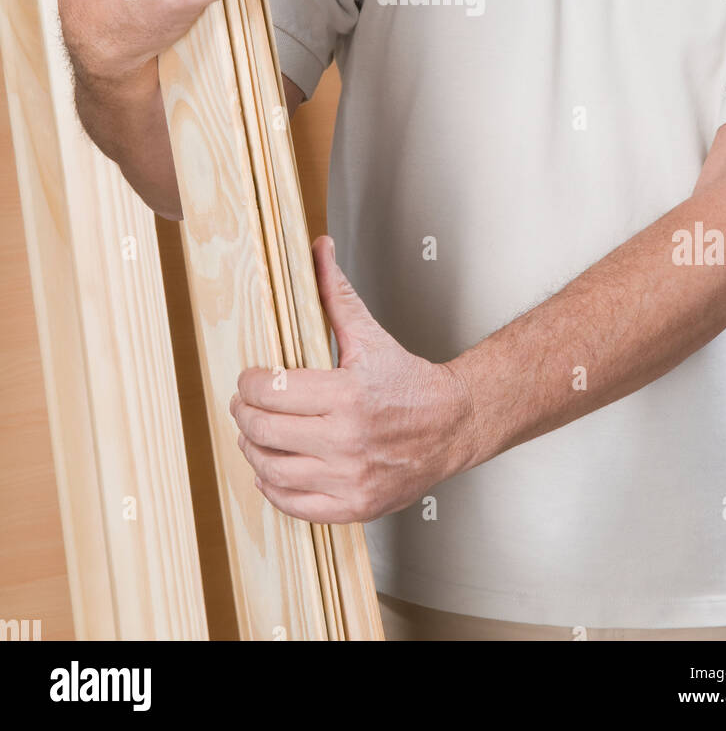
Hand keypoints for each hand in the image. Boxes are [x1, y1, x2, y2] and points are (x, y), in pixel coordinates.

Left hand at [230, 236, 477, 523]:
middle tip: (244, 404)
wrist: (452, 425)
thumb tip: (318, 248)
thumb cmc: (409, 382)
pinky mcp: (354, 505)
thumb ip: (335, 294)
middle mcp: (347, 441)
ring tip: (254, 434)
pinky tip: (274, 468)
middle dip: (244, 414)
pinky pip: (294, 505)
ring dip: (253, 450)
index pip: (272, 391)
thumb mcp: (370, 335)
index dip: (249, 383)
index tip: (250, 378)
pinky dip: (274, 488)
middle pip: (265, 432)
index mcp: (348, 395)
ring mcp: (350, 478)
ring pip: (272, 470)